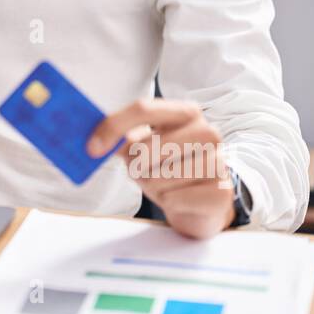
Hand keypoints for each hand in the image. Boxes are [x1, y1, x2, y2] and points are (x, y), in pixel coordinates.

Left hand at [86, 97, 236, 239]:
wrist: (199, 204)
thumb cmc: (167, 169)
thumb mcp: (141, 147)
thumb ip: (119, 137)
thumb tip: (92, 141)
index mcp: (187, 112)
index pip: (143, 109)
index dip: (113, 127)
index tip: (92, 148)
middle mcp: (208, 132)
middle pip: (147, 147)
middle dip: (136, 166)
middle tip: (144, 172)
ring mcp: (219, 162)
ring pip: (160, 176)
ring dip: (152, 186)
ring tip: (164, 185)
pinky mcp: (221, 193)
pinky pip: (174, 198)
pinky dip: (167, 202)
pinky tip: (177, 198)